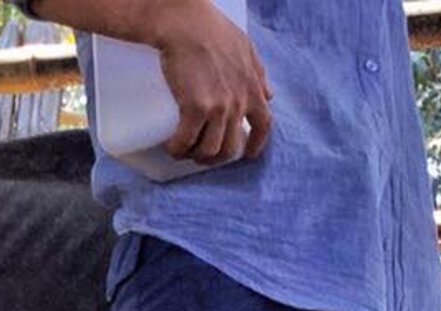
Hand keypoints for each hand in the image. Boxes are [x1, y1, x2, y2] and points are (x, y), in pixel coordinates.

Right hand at [154, 1, 273, 164]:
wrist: (185, 23)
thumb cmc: (211, 29)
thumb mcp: (245, 48)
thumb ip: (258, 72)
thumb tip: (268, 95)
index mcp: (252, 88)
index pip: (264, 125)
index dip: (256, 144)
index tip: (247, 154)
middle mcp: (239, 102)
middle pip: (231, 146)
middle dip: (216, 157)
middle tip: (201, 154)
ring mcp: (218, 107)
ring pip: (210, 149)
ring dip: (196, 155)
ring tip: (184, 150)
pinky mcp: (195, 108)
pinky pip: (187, 141)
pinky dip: (178, 149)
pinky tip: (172, 147)